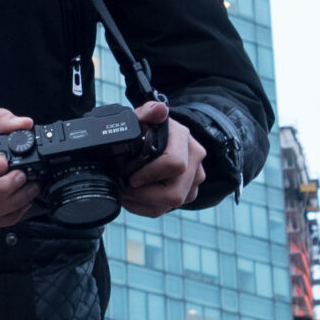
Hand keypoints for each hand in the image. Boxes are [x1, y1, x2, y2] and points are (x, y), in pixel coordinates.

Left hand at [122, 100, 203, 216]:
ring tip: (126, 193)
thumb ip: (146, 112)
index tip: (131, 177)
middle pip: (175, 194)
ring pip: (171, 204)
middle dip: (145, 196)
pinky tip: (135, 197)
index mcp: (184, 140)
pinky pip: (168, 209)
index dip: (150, 175)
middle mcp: (195, 160)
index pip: (174, 164)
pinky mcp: (189, 192)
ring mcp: (195, 178)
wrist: (162, 137)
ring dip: (144, 203)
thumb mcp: (142, 117)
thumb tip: (159, 110)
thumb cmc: (149, 128)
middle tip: (124, 189)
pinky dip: (147, 206)